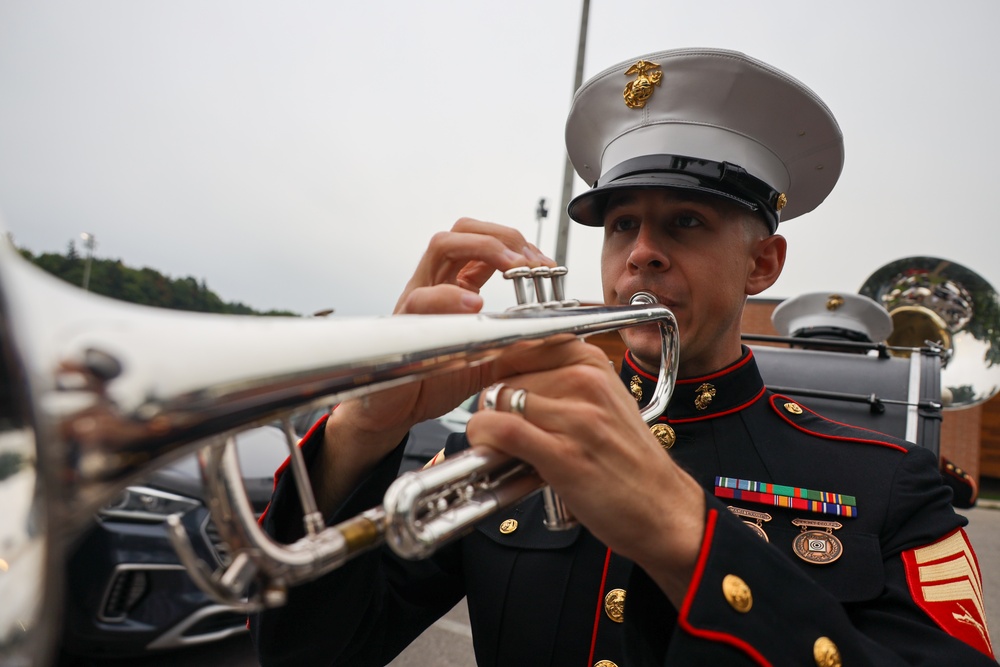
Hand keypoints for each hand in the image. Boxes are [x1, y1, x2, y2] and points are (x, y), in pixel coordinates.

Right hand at [315, 219, 553, 511]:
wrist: (394, 411)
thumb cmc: (434, 379)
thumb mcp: (488, 358)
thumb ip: (517, 343)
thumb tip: (560, 338)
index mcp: (455, 284)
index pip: (485, 241)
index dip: (519, 245)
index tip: (546, 267)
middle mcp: (434, 281)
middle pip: (463, 229)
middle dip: (502, 236)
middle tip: (530, 263)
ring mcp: (416, 297)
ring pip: (441, 246)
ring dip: (483, 249)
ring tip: (513, 268)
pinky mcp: (402, 324)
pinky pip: (422, 298)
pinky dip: (450, 297)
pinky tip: (475, 305)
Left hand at [465, 338, 705, 604]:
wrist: (663, 509)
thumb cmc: (628, 461)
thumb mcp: (601, 403)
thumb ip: (558, 384)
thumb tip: (502, 380)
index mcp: (594, 363)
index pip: (522, 345)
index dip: (499, 370)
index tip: (497, 389)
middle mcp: (586, 382)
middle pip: (506, 376)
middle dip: (494, 403)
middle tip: (504, 429)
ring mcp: (576, 417)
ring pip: (499, 400)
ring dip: (487, 424)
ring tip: (505, 445)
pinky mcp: (564, 454)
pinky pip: (502, 430)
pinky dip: (485, 437)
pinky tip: (490, 449)